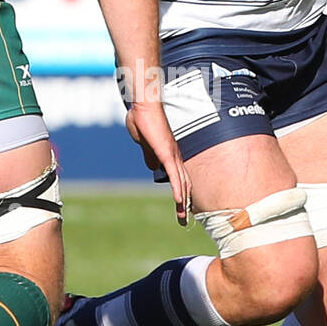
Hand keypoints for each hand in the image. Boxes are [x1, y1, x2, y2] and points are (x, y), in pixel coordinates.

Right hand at [125, 102, 190, 225]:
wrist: (144, 106)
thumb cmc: (143, 119)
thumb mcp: (144, 142)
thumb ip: (149, 154)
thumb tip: (152, 167)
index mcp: (169, 155)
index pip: (178, 177)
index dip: (180, 193)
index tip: (180, 207)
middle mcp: (175, 157)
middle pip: (183, 183)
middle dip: (183, 203)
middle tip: (183, 219)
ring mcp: (172, 155)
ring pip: (181, 182)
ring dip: (182, 201)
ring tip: (182, 217)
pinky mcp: (166, 153)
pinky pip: (174, 175)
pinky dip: (178, 189)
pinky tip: (179, 201)